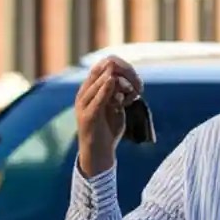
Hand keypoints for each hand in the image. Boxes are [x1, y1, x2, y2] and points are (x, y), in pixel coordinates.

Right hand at [75, 56, 141, 176]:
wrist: (98, 153)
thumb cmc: (107, 130)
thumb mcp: (115, 108)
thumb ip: (119, 94)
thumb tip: (131, 82)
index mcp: (88, 91)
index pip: (100, 68)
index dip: (118, 66)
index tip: (135, 73)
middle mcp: (83, 94)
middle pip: (99, 72)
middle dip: (119, 71)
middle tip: (137, 80)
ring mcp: (83, 104)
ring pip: (98, 83)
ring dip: (116, 80)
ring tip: (131, 85)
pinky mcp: (87, 116)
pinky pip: (96, 99)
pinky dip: (104, 89)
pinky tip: (112, 81)